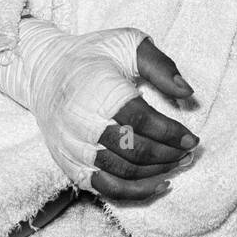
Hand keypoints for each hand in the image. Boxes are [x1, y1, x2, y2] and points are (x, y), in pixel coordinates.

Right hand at [0, 21, 198, 200]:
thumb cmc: (93, 55)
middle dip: (168, 155)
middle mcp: (83, 121)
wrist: (44, 69)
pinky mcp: (70, 163)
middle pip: (133, 149)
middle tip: (189, 153)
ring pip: (122, 172)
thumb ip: (160, 65)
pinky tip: (158, 184)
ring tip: (179, 164)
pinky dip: (135, 192)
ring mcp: (74, 146)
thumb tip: (187, 91)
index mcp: (99, 89)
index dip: (170, 132)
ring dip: (156, 173)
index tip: (192, 138)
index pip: (140, 119)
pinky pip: (105, 188)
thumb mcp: (127, 44)